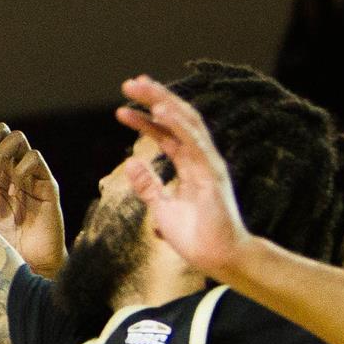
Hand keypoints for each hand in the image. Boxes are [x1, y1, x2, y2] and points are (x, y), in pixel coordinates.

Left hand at [0, 123, 66, 276]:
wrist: (27, 267)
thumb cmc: (4, 245)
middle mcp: (14, 170)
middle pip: (2, 130)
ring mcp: (31, 176)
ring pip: (19, 138)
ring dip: (1, 155)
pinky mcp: (47, 186)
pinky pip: (35, 159)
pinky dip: (18, 172)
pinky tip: (12, 195)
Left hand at [114, 76, 255, 279]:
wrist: (220, 260)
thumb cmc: (197, 238)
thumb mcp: (162, 209)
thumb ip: (149, 186)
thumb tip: (132, 162)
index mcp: (190, 166)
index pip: (166, 134)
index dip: (146, 118)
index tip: (123, 107)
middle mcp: (200, 159)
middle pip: (177, 120)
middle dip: (154, 99)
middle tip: (129, 83)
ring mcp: (208, 164)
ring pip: (186, 123)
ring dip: (162, 102)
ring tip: (139, 87)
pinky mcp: (212, 174)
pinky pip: (194, 142)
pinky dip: (178, 123)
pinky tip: (160, 109)